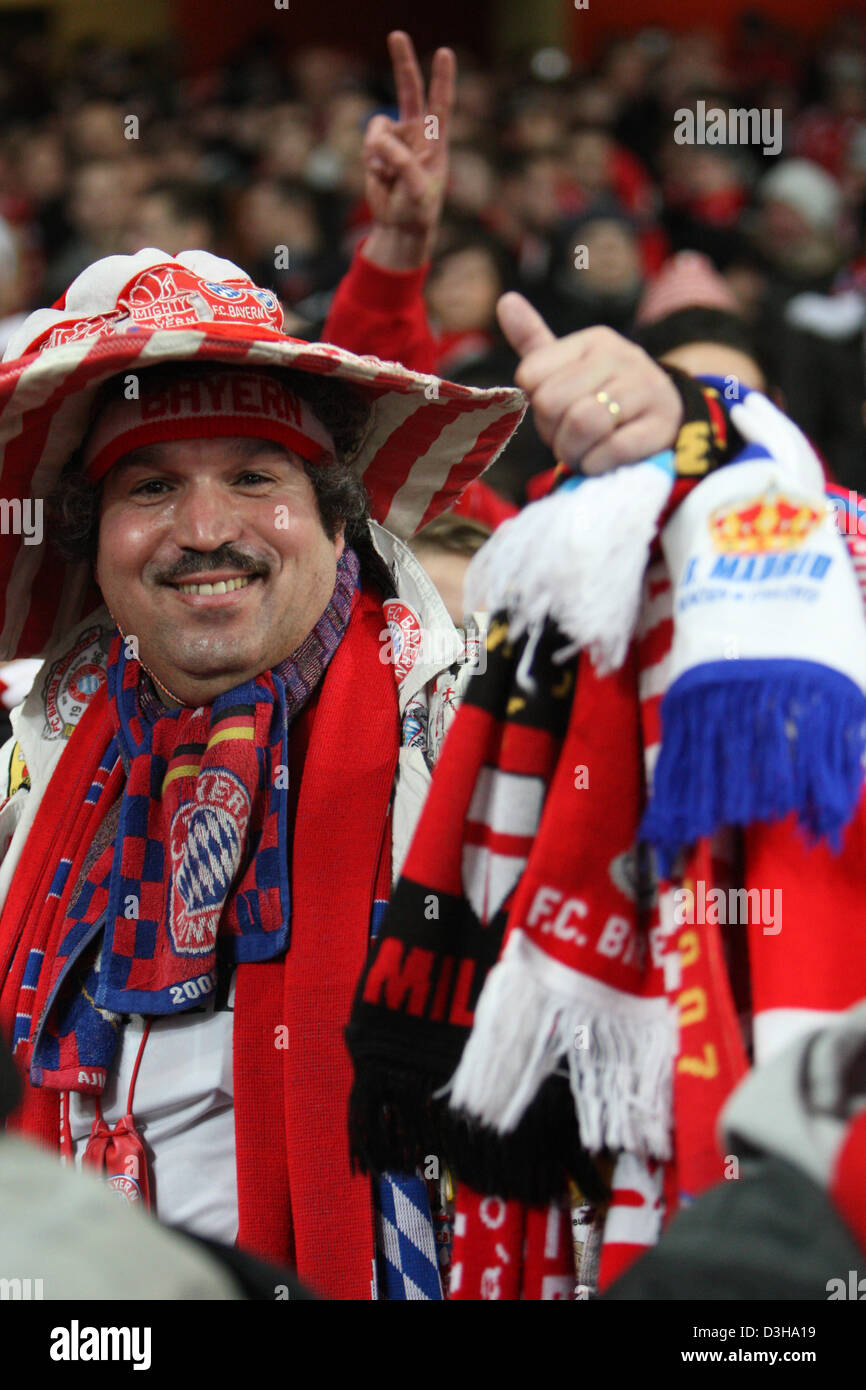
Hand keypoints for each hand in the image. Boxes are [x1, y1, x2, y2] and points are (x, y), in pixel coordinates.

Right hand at [362, 32, 455, 270]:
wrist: (400, 226)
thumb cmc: (418, 211)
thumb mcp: (417, 190)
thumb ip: (402, 163)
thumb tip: (380, 140)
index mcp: (436, 141)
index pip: (440, 104)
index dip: (442, 79)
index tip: (444, 52)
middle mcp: (417, 134)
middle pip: (409, 90)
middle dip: (403, 62)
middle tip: (397, 34)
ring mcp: (396, 139)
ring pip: (377, 128)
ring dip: (377, 153)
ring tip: (388, 175)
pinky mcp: (378, 149)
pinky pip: (368, 143)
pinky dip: (371, 161)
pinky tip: (380, 176)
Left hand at [497, 292, 683, 474]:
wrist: (668, 421)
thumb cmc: (605, 398)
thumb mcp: (570, 368)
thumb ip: (534, 342)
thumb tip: (505, 301)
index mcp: (593, 340)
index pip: (530, 374)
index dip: (535, 406)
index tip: (555, 413)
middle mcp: (621, 356)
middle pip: (551, 402)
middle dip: (552, 433)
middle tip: (569, 438)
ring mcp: (646, 389)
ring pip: (582, 424)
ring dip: (573, 452)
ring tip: (584, 451)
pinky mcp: (662, 425)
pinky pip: (613, 449)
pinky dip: (597, 463)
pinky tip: (603, 461)